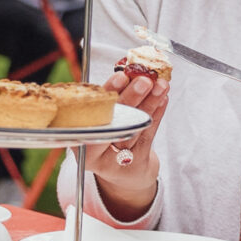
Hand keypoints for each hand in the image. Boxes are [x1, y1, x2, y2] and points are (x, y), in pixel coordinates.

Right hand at [84, 68, 169, 219]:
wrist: (121, 171)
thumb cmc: (105, 134)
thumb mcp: (97, 116)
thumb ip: (108, 96)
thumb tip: (129, 68)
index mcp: (77, 133)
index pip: (92, 110)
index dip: (108, 92)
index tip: (121, 76)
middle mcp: (91, 150)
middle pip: (114, 120)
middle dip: (131, 98)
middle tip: (145, 80)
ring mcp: (113, 160)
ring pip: (133, 127)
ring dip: (150, 103)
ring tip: (161, 85)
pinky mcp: (134, 164)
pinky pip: (147, 135)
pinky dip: (156, 114)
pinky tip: (163, 99)